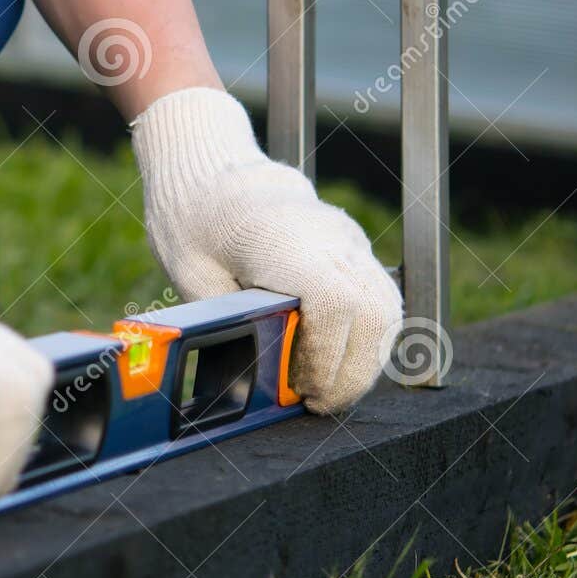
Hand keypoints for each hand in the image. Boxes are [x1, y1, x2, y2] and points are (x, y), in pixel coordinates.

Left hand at [131, 88, 401, 412]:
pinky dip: (366, 338)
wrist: (214, 175)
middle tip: (316, 402)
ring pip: (386, 308)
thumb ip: (228, 324)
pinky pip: (380, 298)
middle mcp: (327, 236)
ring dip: (364, 359)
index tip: (306, 392)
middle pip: (373, 312)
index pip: (337, 303)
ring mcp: (347, 239)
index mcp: (282, 240)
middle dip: (352, 372)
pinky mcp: (354, 248)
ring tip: (324, 386)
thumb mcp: (190, 278)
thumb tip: (254, 380)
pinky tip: (333, 359)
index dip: (329, 358)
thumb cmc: (195, 225)